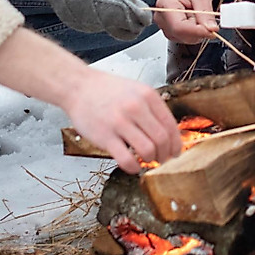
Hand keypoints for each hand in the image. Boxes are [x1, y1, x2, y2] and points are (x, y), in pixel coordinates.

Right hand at [0, 27, 181, 173]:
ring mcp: (120, 122)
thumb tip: (167, 132)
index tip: (175, 152)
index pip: (170, 124)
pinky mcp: (105, 136)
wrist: (78, 87)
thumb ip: (152, 108)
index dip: (176, 143)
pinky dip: (133, 167)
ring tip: (146, 161)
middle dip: (165, 154)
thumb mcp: (136, 90)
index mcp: (147, 96)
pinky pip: (126, 159)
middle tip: (162, 160)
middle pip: (162, 139)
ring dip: (150, 160)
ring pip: (147, 150)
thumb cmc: (107, 90)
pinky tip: (132, 166)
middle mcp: (136, 107)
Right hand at [12, 0, 151, 37]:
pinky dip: (102, 18)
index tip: (144, 13)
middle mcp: (92, 15)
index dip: (141, 18)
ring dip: (116, 20)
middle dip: (130, 20)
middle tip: (132, 6)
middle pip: (121, 29)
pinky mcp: (73, 22)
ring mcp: (81, 21)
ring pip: (109, 28)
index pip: (131, 18)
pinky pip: (95, 25)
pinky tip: (99, 3)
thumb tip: (132, 2)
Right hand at [154, 0, 216, 43]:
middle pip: (182, 35)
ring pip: (185, 38)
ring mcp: (164, 26)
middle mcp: (161, 18)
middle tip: (207, 15)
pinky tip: (194, 18)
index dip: (198, 31)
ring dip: (197, 30)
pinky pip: (185, 37)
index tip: (213, 30)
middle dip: (199, 30)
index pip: (179, 27)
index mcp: (166, 5)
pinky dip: (194, 30)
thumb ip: (205, 12)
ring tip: (197, 13)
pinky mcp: (170, 30)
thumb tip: (211, 29)